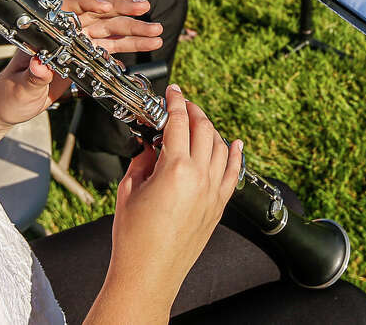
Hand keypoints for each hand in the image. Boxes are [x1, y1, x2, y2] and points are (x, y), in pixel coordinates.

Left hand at [0, 0, 164, 126]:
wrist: (12, 103)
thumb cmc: (10, 92)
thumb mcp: (19, 87)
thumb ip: (31, 77)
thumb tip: (40, 65)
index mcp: (46, 30)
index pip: (68, 7)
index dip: (87, 3)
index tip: (105, 7)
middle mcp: (65, 32)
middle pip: (97, 14)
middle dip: (122, 11)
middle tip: (145, 10)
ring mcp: (78, 43)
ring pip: (110, 30)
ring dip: (134, 30)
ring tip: (157, 31)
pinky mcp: (86, 56)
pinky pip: (112, 47)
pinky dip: (131, 45)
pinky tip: (149, 44)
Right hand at [100, 86, 242, 311]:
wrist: (148, 273)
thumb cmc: (134, 237)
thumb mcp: (129, 189)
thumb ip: (143, 161)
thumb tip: (152, 147)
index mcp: (175, 169)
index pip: (179, 123)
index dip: (175, 102)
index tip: (173, 92)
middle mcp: (199, 178)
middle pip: (204, 130)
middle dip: (194, 111)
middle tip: (183, 104)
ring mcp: (213, 193)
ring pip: (221, 147)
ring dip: (210, 129)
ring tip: (199, 122)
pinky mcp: (218, 207)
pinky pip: (234, 174)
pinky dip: (235, 155)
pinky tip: (235, 143)